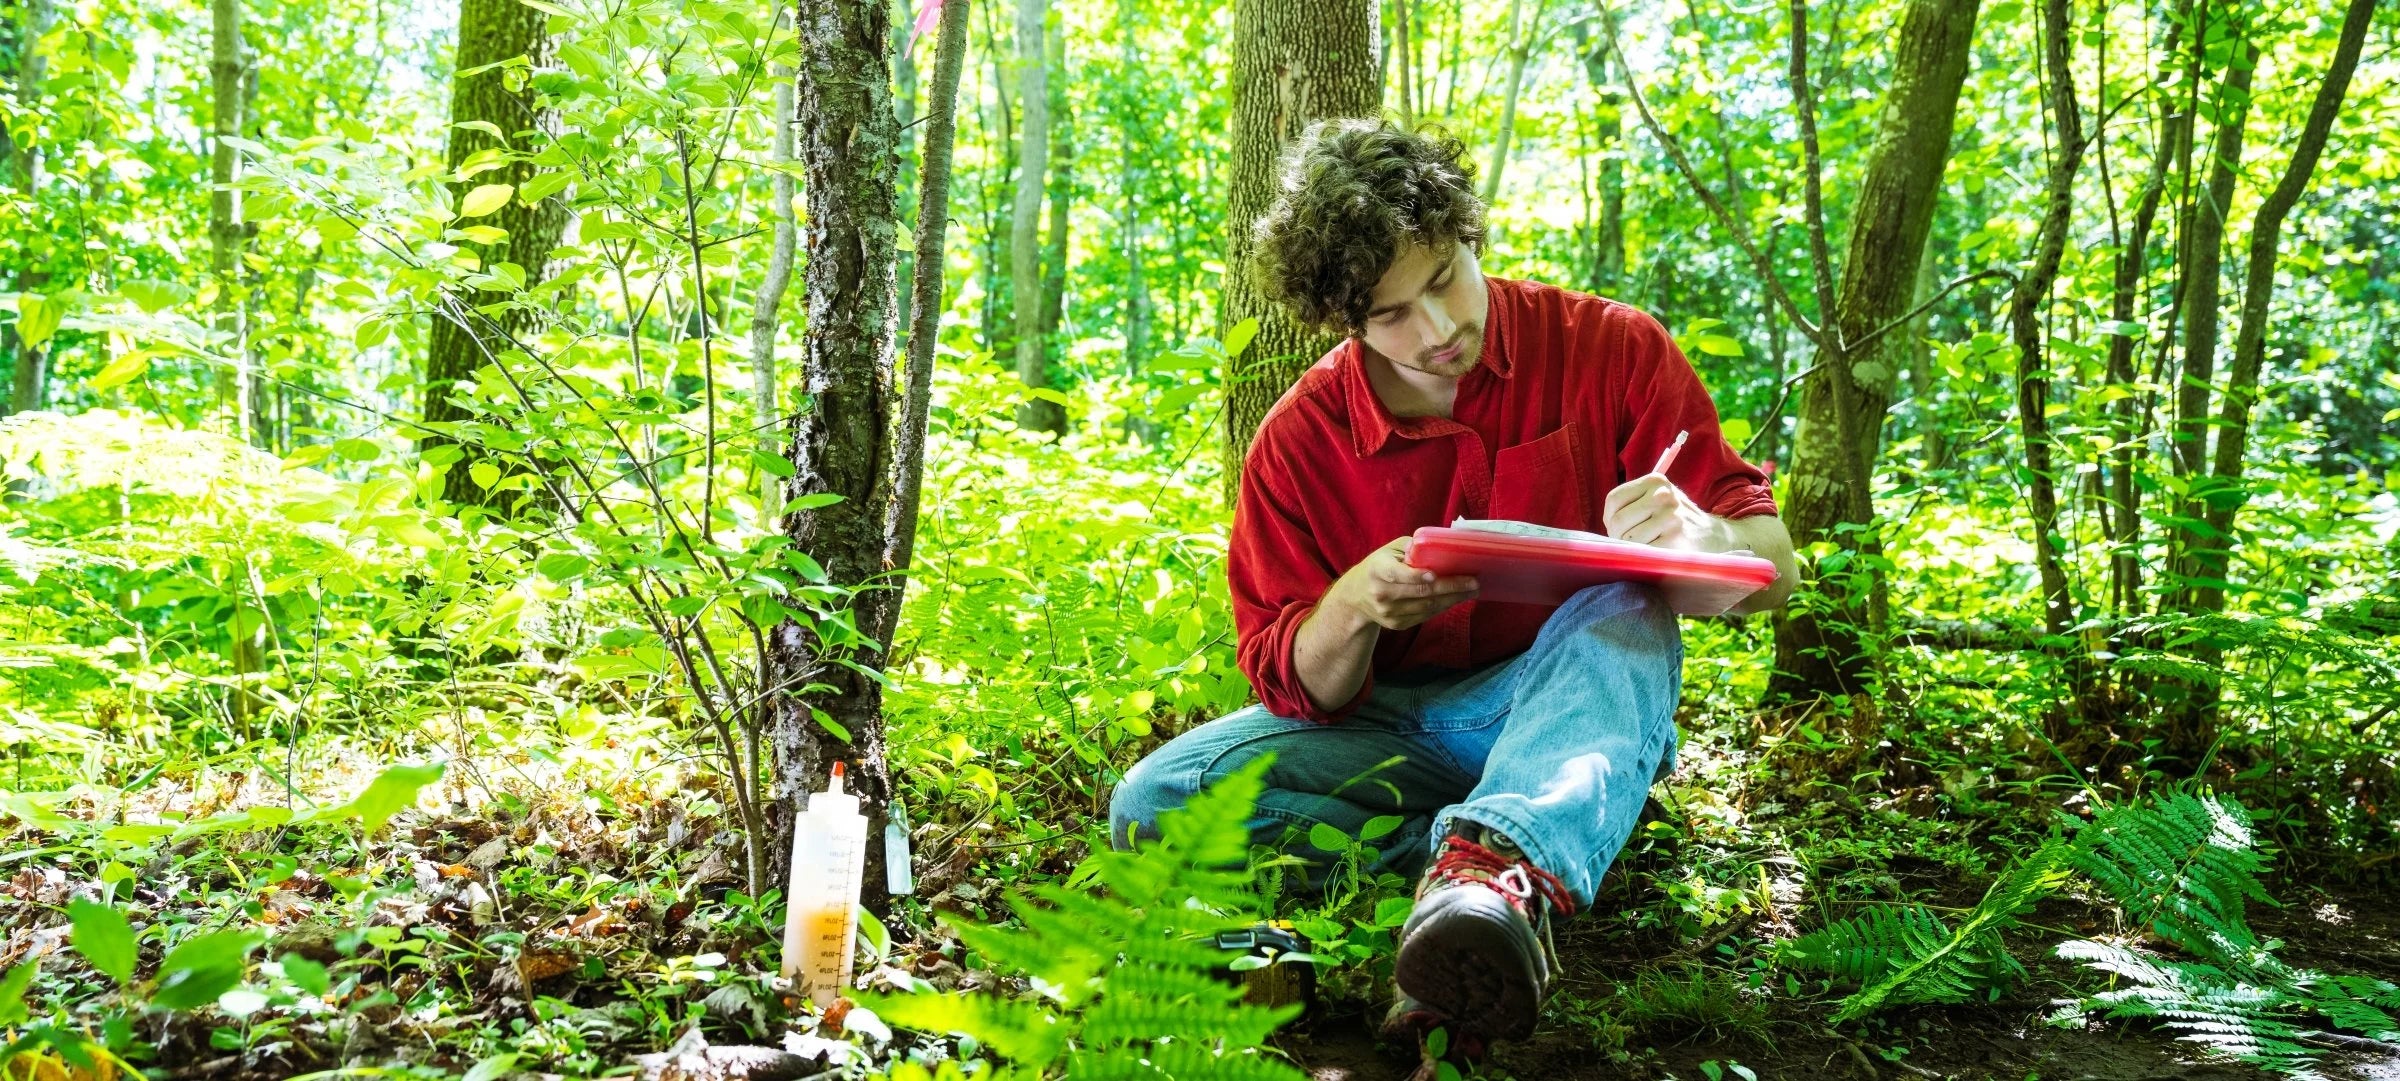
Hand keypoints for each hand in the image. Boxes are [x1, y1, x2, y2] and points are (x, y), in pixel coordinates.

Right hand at [1325, 536, 1478, 630]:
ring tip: (1472, 590)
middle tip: (1473, 582)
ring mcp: (1389, 612)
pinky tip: (1456, 599)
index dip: (1417, 576)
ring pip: (1427, 606)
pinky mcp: (1397, 624)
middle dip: (1450, 587)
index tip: (1436, 574)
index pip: (1398, 574)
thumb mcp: (1388, 550)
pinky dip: (1443, 606)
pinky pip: (1425, 616)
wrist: (1356, 597)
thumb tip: (1440, 547)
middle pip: (1421, 592)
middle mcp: (1381, 593)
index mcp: (1377, 570)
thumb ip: (1411, 548)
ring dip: (1453, 599)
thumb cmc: (1378, 566)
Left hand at [1604, 474, 1734, 550]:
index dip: (1610, 518)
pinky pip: (1643, 552)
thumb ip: (1632, 503)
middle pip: (1619, 521)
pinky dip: (1644, 557)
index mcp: (1655, 480)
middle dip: (1618, 536)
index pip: (1614, 500)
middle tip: (1631, 542)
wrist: (1714, 536)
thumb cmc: (1676, 520)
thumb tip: (1605, 526)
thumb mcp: (1658, 499)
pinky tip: (1656, 553)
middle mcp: (1664, 495)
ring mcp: (1671, 516)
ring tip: (1646, 546)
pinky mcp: (1676, 538)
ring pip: (1629, 539)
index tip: (1619, 527)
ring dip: (1631, 548)